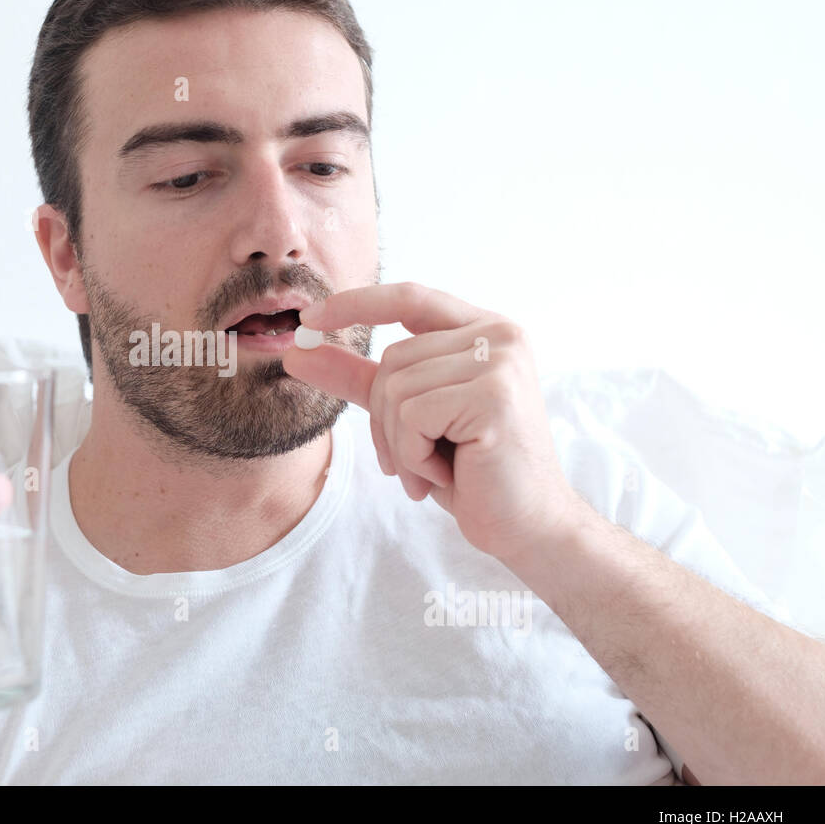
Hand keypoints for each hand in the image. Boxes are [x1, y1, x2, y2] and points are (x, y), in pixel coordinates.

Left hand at [282, 281, 583, 562]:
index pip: (410, 297)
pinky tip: (447, 473)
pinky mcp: (495, 395)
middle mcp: (500, 335)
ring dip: (401, 443)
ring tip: (435, 468)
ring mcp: (502, 361)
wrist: (527, 526)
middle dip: (385, 418)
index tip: (308, 320)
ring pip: (397, 388)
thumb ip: (359, 379)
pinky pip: (412, 416)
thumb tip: (298, 350)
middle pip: (392, 357)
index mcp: (483, 330)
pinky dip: (414, 456)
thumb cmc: (471, 471)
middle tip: (414, 460)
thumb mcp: (407, 418)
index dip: (356, 303)